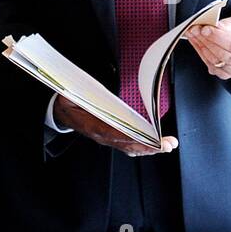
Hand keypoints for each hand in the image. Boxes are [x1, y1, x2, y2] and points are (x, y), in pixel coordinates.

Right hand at [52, 95, 177, 156]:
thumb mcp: (70, 93)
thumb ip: (82, 91)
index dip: (132, 137)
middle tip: (168, 145)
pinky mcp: (111, 138)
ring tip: (168, 146)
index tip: (148, 139)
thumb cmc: (69, 100)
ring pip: (131, 147)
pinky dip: (144, 147)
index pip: (115, 133)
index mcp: (92, 125)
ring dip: (151, 148)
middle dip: (150, 146)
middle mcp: (102, 135)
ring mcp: (107, 139)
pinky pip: (129, 146)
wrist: (61, 112)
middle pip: (128, 144)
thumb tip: (94, 83)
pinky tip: (156, 146)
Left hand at [185, 16, 230, 79]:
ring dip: (201, 46)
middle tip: (194, 29)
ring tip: (193, 34)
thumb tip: (215, 26)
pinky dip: (201, 54)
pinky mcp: (227, 75)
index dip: (218, 37)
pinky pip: (211, 66)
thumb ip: (229, 24)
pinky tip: (197, 43)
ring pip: (215, 61)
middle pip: (223, 54)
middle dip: (206, 41)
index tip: (205, 29)